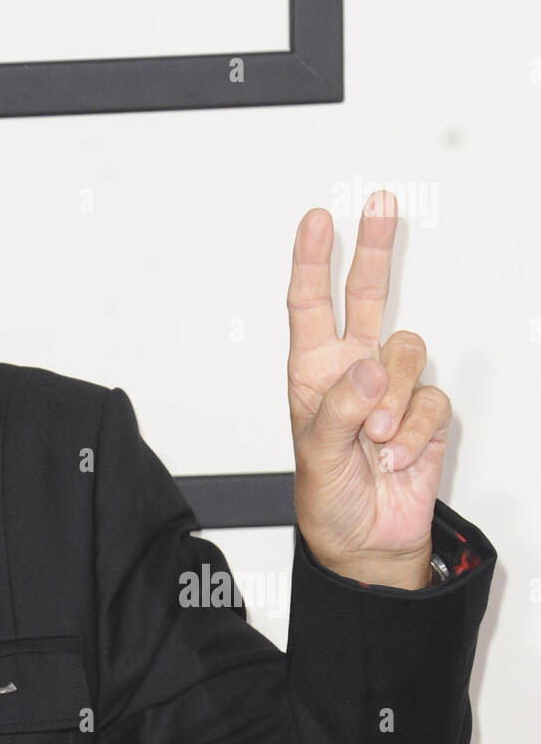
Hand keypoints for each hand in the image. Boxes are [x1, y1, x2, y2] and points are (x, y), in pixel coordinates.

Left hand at [286, 191, 449, 589]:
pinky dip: (415, 430)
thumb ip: (338, 408)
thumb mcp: (315, 453)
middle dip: (373, 249)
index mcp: (314, 371)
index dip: (313, 261)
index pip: (310, 305)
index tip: (317, 220)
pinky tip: (398, 453)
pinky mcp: (426, 412)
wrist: (365, 538)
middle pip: (367, 295)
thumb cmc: (327, 495)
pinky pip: (433, 400)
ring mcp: (393, 388)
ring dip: (394, 398)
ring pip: (409, 351)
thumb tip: (369, 368)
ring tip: (375, 437)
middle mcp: (354, 370)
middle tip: (378, 205)